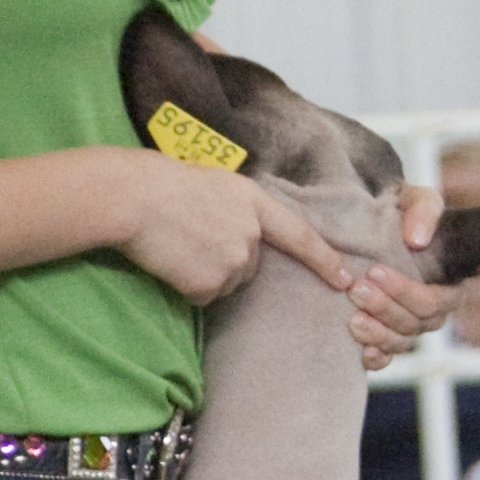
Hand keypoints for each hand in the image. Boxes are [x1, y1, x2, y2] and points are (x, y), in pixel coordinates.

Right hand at [116, 153, 363, 307]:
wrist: (134, 197)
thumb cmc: (163, 184)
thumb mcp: (214, 185)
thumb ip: (238, 210)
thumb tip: (244, 236)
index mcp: (254, 202)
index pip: (300, 235)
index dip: (325, 259)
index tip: (346, 278)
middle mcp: (251, 234)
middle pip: (249, 266)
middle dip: (225, 260)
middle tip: (190, 238)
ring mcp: (234, 260)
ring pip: (225, 283)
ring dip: (204, 273)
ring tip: (177, 247)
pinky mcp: (211, 284)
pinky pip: (204, 296)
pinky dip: (187, 286)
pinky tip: (172, 262)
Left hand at [349, 187, 457, 370]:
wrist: (375, 222)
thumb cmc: (403, 211)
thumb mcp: (416, 199)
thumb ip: (424, 210)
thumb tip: (417, 240)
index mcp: (447, 283)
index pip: (433, 301)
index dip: (405, 292)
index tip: (374, 271)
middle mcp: (431, 311)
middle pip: (415, 325)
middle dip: (385, 309)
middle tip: (356, 289)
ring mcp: (409, 326)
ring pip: (401, 343)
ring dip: (377, 334)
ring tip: (352, 320)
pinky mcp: (387, 336)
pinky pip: (387, 358)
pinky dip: (376, 359)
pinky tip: (361, 352)